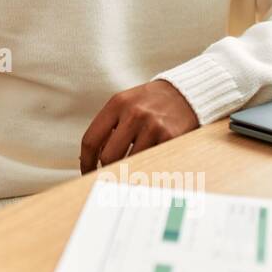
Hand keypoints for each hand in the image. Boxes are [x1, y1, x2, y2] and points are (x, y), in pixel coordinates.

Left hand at [79, 80, 198, 172]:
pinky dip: (147, 169)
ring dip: (129, 172)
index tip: (87, 172)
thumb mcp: (124, 105)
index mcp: (117, 103)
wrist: (185, 93)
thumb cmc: (150, 103)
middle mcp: (134, 113)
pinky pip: (151, 163)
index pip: (91, 140)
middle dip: (106, 171)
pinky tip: (148, 167)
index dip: (86, 162)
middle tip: (109, 178)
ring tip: (131, 173)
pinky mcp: (170, 137)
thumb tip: (89, 159)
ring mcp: (153, 126)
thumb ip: (108, 127)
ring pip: (130, 164)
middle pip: (108, 157)